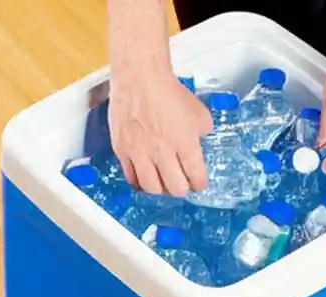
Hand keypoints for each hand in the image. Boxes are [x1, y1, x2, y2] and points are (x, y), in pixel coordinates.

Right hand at [109, 72, 211, 195]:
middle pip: (175, 188)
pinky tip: (144, 178)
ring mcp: (140, 152)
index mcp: (185, 142)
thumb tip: (201, 138)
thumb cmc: (166, 90)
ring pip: (152, 188)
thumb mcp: (198, 110)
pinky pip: (131, 177)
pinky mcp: (123, 150)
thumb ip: (202, 130)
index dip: (199, 184)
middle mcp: (163, 150)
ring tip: (163, 185)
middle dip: (182, 189)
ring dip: (161, 189)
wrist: (140, 77)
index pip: (196, 177)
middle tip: (182, 185)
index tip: (198, 183)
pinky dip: (140, 182)